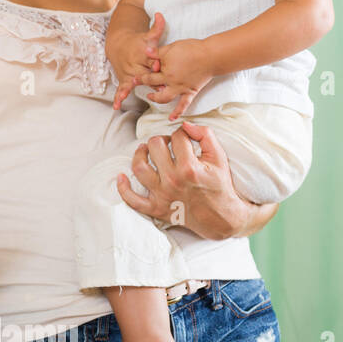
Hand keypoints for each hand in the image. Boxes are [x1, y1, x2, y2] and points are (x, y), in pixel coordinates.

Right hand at [108, 12, 165, 109]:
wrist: (119, 45)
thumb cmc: (138, 41)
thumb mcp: (148, 34)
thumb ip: (157, 27)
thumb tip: (161, 15)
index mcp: (141, 53)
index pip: (150, 59)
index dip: (154, 62)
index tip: (158, 65)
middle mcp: (133, 64)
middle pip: (143, 73)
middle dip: (148, 79)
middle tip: (158, 87)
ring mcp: (128, 73)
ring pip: (133, 82)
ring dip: (132, 88)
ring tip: (130, 95)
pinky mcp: (124, 80)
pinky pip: (121, 89)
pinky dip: (118, 97)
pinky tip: (116, 106)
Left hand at [115, 121, 250, 239]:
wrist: (220, 216)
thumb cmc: (219, 185)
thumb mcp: (219, 158)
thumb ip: (205, 135)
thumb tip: (185, 125)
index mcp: (190, 167)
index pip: (177, 138)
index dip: (181, 133)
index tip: (183, 139)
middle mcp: (173, 180)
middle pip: (155, 147)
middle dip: (160, 140)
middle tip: (166, 144)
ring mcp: (162, 195)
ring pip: (139, 168)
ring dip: (139, 154)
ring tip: (144, 150)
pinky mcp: (156, 208)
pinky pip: (132, 200)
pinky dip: (123, 188)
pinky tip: (121, 177)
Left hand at [137, 37, 214, 120]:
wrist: (211, 56)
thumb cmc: (192, 49)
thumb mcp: (172, 48)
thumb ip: (157, 52)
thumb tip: (145, 51)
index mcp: (165, 71)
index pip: (149, 76)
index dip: (140, 77)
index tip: (134, 78)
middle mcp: (171, 82)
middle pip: (154, 86)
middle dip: (145, 85)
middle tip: (137, 85)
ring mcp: (181, 88)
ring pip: (165, 98)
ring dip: (156, 99)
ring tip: (151, 97)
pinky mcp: (190, 92)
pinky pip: (183, 104)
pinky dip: (178, 112)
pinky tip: (172, 118)